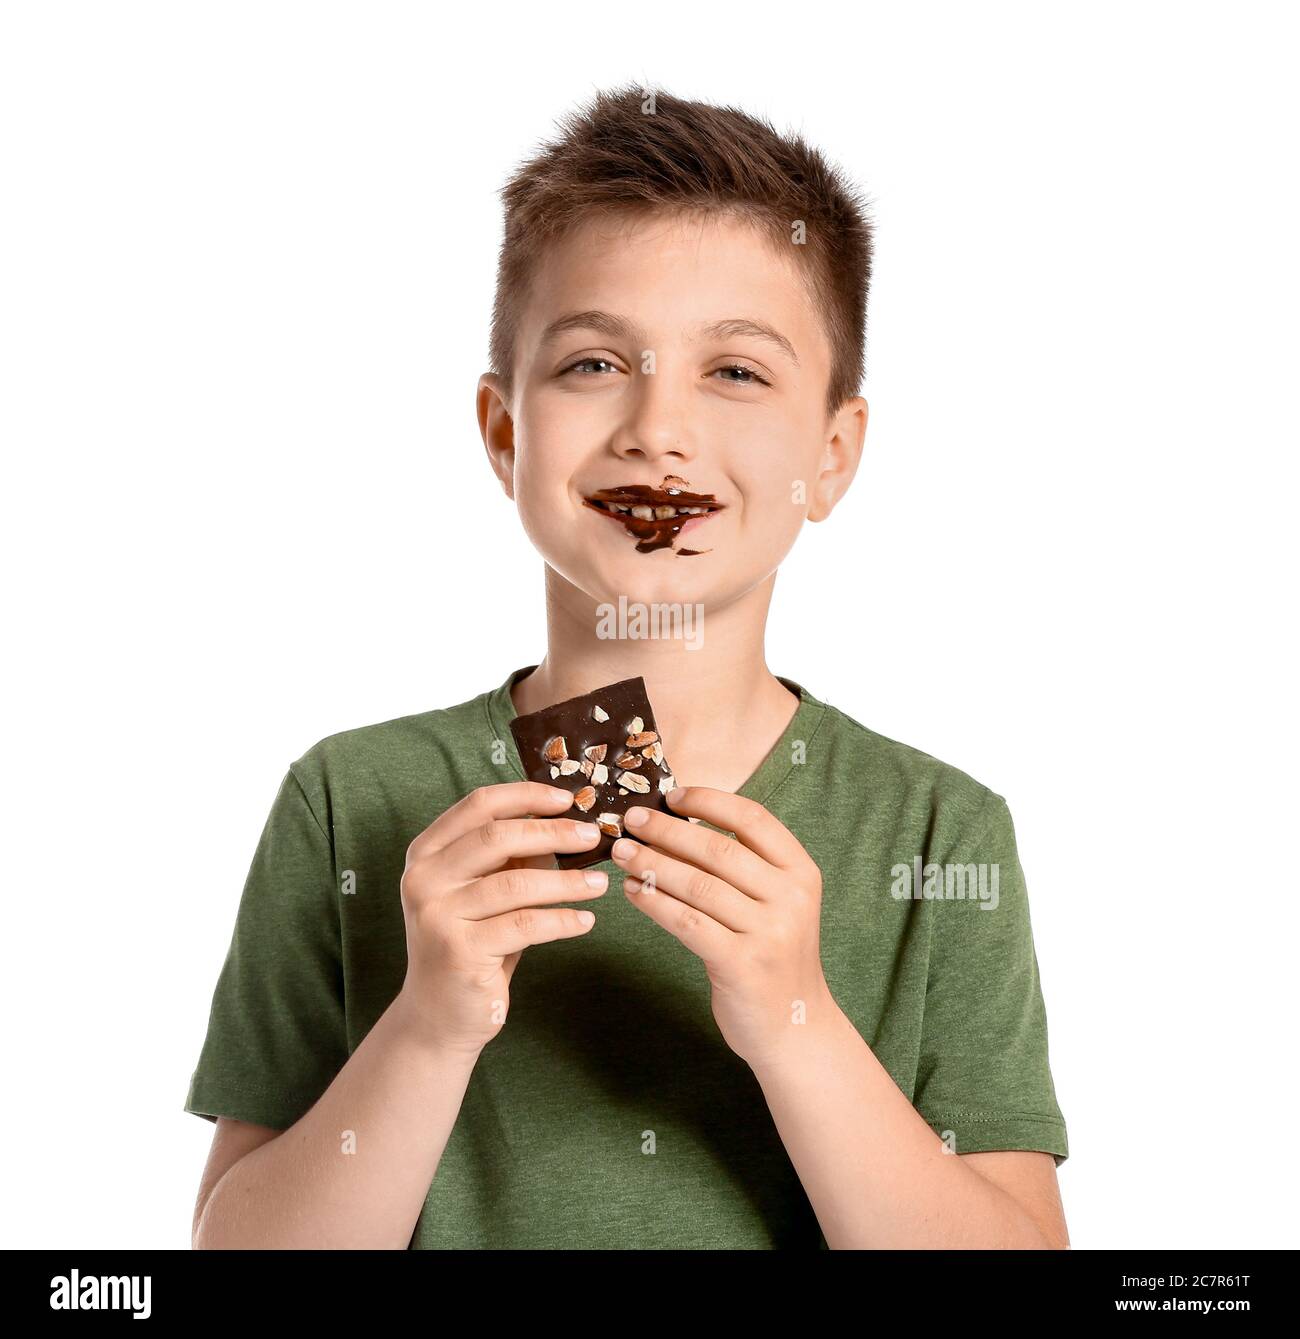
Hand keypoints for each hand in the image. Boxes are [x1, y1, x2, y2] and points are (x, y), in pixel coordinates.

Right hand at [396, 781, 606, 1054]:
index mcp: (426, 853)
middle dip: (552, 832)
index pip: (478, 805)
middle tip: (592, 836)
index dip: (525, 796)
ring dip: (566, 882)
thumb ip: (509, 858)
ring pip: (516, 883)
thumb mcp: (483, 892)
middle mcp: (424, 879)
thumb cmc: (471, 943)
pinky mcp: (460, 952)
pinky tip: (585, 921)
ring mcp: (438, 916)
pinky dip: (561, 920)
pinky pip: (525, 925)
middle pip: (497, 837)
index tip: (567, 798)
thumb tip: (567, 824)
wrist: (438, 1016)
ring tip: (598, 884)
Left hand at [611, 787, 836, 1068]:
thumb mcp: (775, 902)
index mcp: (801, 872)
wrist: (794, 1025)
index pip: (753, 819)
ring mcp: (768, 933)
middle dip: (667, 830)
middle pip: (718, 850)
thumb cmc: (773, 954)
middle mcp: (790, 898)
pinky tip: (633, 891)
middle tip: (630, 819)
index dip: (709, 801)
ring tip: (622, 852)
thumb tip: (675, 823)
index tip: (671, 795)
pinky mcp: (741, 964)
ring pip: (697, 885)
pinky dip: (654, 903)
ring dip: (652, 863)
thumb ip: (743, 866)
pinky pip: (686, 923)